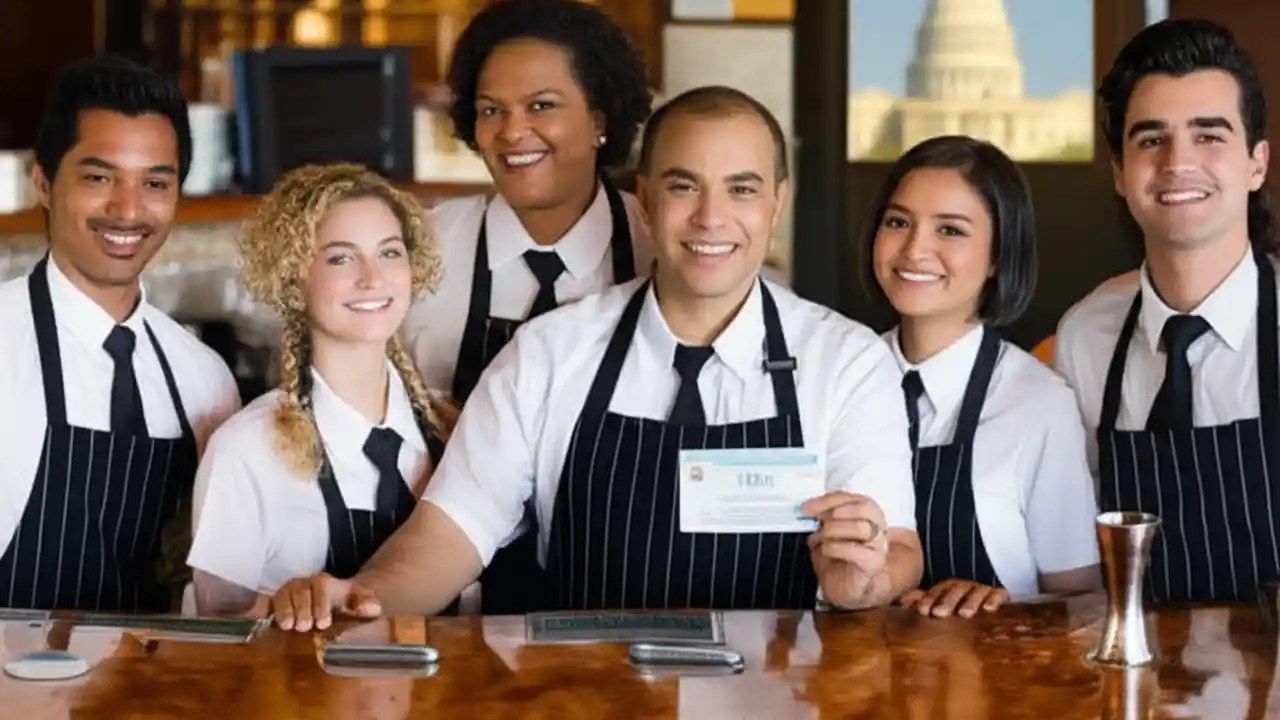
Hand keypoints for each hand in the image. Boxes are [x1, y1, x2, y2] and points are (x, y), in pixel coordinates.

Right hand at [270, 573, 382, 631]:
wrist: (334, 605)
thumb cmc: (347, 604)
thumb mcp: (361, 602)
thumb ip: (367, 604)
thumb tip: (371, 609)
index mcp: (326, 583)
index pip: (321, 587)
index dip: (321, 603)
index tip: (324, 622)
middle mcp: (304, 585)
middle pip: (299, 591)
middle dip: (302, 608)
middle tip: (305, 626)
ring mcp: (287, 593)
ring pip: (281, 596)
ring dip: (284, 611)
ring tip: (288, 626)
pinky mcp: (275, 604)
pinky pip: (266, 604)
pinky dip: (265, 610)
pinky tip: (265, 621)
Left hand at [803, 492, 889, 607]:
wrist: (846, 589)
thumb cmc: (838, 558)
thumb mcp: (826, 532)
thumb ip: (821, 518)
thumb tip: (809, 510)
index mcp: (867, 514)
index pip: (853, 497)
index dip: (828, 500)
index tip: (808, 508)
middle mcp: (877, 527)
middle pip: (864, 507)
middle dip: (836, 512)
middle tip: (819, 522)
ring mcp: (879, 545)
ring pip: (862, 528)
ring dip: (835, 531)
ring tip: (822, 539)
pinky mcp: (874, 563)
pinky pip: (857, 551)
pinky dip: (837, 548)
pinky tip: (827, 551)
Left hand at [898, 579, 1008, 617]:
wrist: (986, 610)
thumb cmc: (953, 613)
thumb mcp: (934, 608)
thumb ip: (919, 603)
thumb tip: (903, 603)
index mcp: (946, 590)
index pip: (937, 591)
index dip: (929, 599)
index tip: (922, 610)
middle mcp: (963, 588)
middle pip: (955, 589)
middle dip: (947, 601)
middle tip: (940, 614)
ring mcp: (981, 590)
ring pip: (975, 591)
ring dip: (969, 602)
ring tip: (964, 614)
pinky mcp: (999, 595)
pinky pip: (998, 594)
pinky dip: (994, 599)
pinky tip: (989, 609)